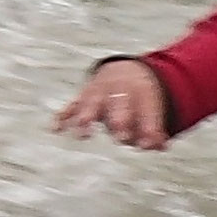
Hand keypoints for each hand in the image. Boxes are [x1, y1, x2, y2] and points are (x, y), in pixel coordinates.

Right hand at [53, 59, 170, 147]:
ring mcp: (99, 93)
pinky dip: (63, 116)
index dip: (149, 129)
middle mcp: (118, 91)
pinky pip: (71, 106)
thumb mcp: (152, 109)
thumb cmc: (139, 98)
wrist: (122, 70)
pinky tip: (56, 128)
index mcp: (141, 92)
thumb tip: (160, 147)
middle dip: (120, 121)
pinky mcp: (83, 97)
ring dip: (87, 118)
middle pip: (119, 105)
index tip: (148, 145)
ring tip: (83, 134)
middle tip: (121, 137)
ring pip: (92, 104)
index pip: (146, 112)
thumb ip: (155, 129)